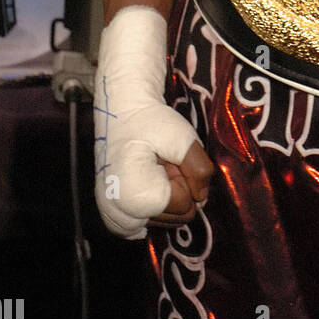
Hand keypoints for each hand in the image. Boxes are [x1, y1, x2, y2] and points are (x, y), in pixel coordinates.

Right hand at [94, 6, 213, 237]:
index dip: (189, 179)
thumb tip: (204, 192)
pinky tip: (152, 171)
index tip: (175, 154)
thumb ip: (198, 167)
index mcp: (134, 198)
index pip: (185, 208)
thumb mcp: (181, 133)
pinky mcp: (114, 213)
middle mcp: (119, 215)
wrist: (118, 100)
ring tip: (158, 158)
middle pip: (176, 217)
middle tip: (166, 154)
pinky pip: (152, 217)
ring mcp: (114, 217)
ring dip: (170, 188)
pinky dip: (158, 197)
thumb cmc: (150, 112)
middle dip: (180, 184)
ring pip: (166, 218)